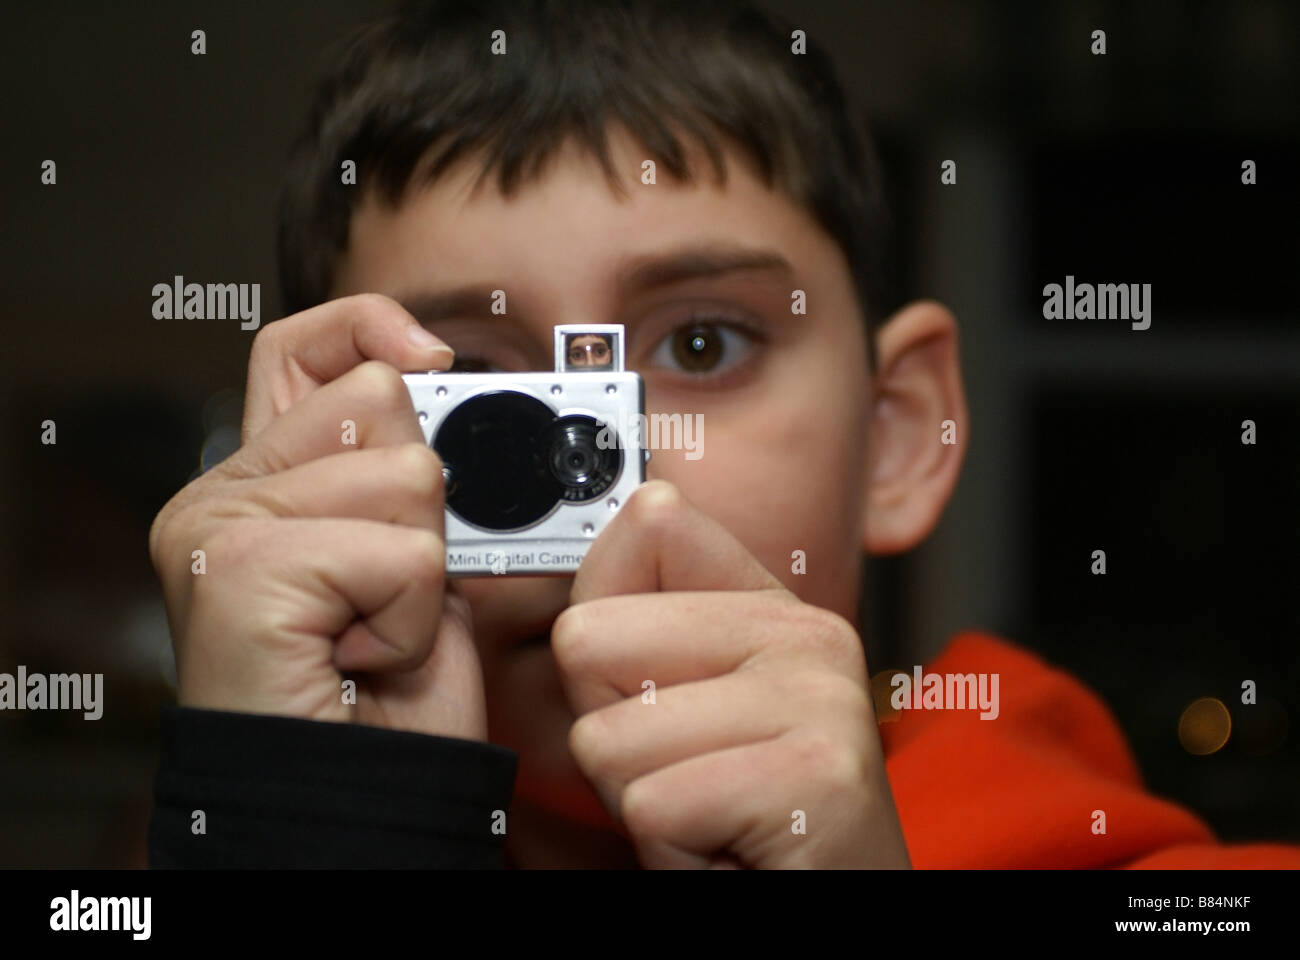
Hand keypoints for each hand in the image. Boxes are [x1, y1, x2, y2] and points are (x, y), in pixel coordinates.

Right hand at [148, 294, 486, 739]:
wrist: (352, 800)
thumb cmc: (386, 700)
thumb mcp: (419, 565)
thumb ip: (415, 480)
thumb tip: (456, 392)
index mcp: (260, 481)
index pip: (305, 346)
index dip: (372, 329)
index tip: (433, 356)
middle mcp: (222, 493)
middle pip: (381, 399)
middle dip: (427, 500)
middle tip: (386, 590)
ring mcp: (220, 527)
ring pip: (409, 475)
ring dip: (425, 572)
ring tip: (374, 633)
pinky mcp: (240, 569)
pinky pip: (402, 552)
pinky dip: (412, 617)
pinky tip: (362, 658)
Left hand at [552, 480, 910, 867]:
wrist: (837, 908)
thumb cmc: (748, 830)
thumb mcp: (678, 711)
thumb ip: (635, 630)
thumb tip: (622, 526)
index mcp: (772, 608)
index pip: (645, 526)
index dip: (604, 636)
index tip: (652, 695)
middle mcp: (806, 635)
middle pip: (589, 641)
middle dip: (611, 733)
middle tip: (686, 780)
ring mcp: (820, 697)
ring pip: (606, 738)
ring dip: (642, 805)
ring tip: (713, 819)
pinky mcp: (816, 775)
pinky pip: (651, 806)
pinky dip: (673, 854)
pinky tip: (732, 852)